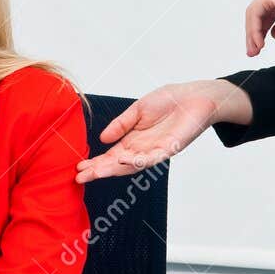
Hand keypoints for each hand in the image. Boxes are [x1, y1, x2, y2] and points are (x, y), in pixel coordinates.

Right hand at [75, 80, 245, 182]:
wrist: (195, 96)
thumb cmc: (169, 100)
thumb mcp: (137, 109)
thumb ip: (120, 124)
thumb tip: (102, 138)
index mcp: (134, 140)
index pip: (111, 156)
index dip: (96, 162)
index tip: (79, 168)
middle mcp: (143, 149)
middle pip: (118, 165)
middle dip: (99, 171)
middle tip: (80, 177)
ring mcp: (156, 151)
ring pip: (132, 165)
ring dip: (113, 169)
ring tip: (96, 172)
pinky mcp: (170, 148)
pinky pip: (152, 157)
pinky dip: (137, 160)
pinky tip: (122, 160)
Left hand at [244, 0, 274, 54]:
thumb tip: (273, 34)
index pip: (268, 11)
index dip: (262, 30)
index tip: (259, 47)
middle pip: (259, 12)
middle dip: (254, 33)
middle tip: (253, 52)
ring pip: (255, 12)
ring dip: (253, 33)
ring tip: (255, 50)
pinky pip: (256, 12)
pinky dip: (255, 28)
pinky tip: (259, 42)